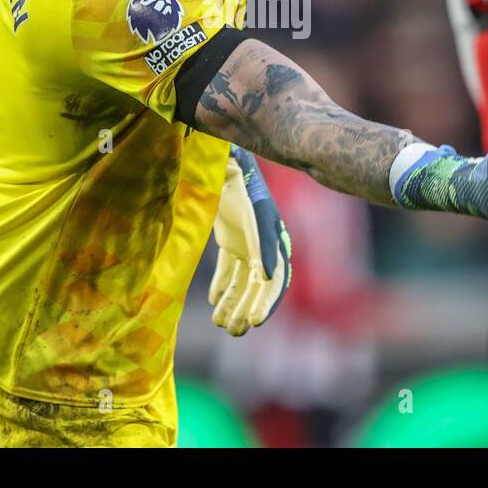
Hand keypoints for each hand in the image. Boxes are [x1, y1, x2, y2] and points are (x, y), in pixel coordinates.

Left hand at [208, 146, 291, 335]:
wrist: (226, 157)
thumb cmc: (232, 166)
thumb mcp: (234, 175)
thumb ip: (239, 194)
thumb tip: (256, 244)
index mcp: (268, 229)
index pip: (274, 271)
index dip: (266, 298)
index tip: (255, 321)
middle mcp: (264, 239)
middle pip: (262, 283)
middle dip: (250, 308)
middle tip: (235, 330)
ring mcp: (249, 242)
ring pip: (246, 282)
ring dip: (235, 304)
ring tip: (221, 325)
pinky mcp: (235, 242)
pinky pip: (232, 272)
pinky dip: (224, 288)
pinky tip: (214, 304)